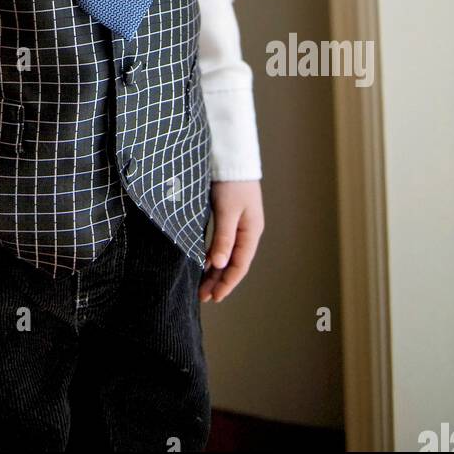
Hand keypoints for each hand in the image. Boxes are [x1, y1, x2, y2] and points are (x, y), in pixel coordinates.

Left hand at [199, 180, 263, 302]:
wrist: (231, 156)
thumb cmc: (231, 182)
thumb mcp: (227, 210)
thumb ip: (224, 238)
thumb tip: (219, 265)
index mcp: (251, 231)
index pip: (240, 265)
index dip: (227, 283)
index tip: (214, 297)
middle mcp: (247, 231)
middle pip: (233, 262)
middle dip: (219, 281)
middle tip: (203, 297)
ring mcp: (239, 224)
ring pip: (227, 254)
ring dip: (215, 270)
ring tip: (202, 285)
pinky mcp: (229, 216)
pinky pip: (223, 243)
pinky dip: (214, 254)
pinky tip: (205, 262)